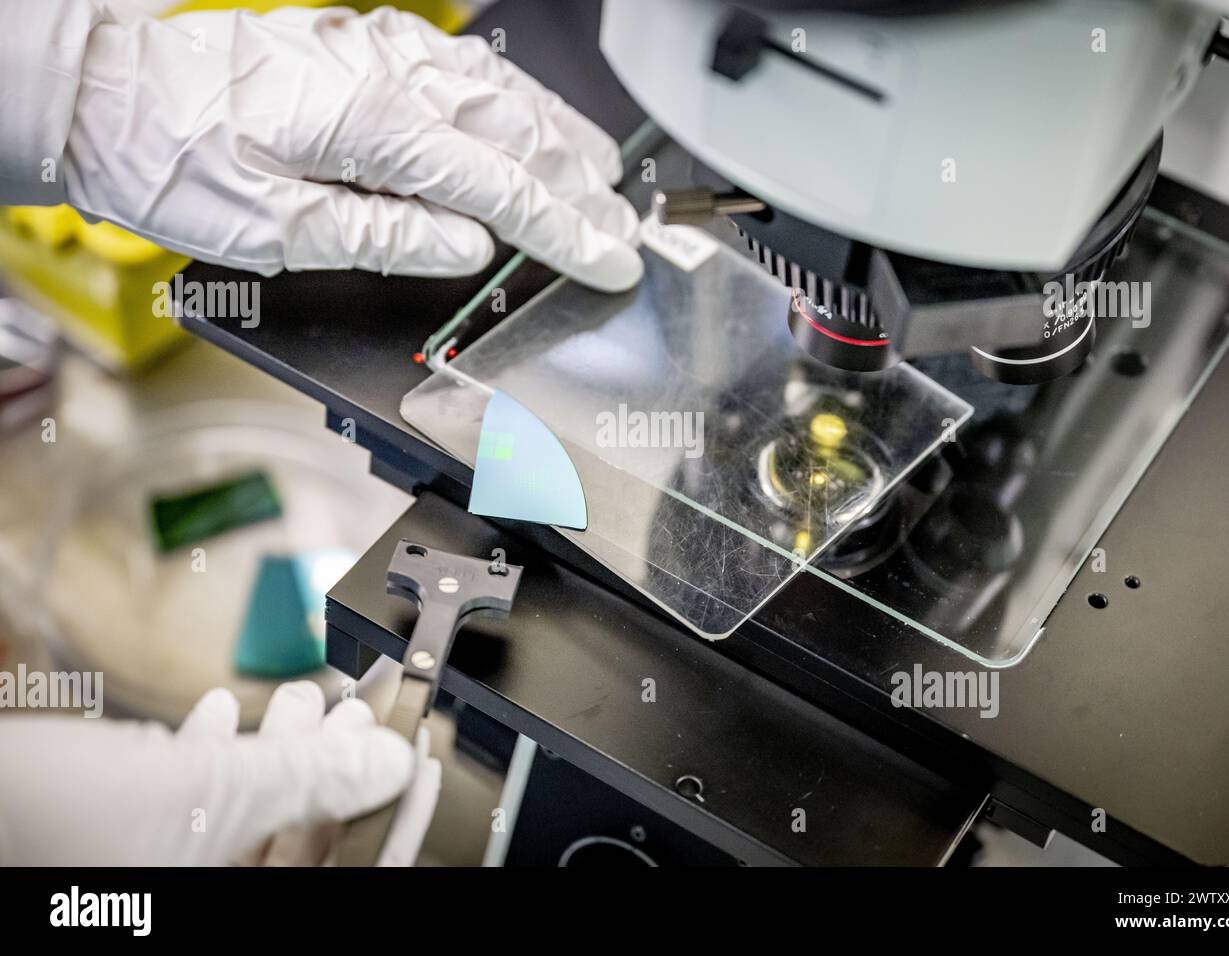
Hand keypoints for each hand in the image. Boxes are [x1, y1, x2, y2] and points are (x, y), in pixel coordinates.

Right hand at [0, 681, 438, 865]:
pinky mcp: (121, 843)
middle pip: (295, 843)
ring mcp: (157, 871)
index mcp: (217, 912)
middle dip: (329, 768)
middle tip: (357, 712)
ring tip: (297, 697)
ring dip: (274, 752)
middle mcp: (188, 896)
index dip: (389, 820)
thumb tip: (388, 764)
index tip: (416, 759)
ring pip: (242, 820)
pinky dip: (213, 759)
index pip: (345, 878)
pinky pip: (189, 811)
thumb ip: (304, 779)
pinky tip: (222, 711)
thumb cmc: (40, 813)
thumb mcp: (199, 789)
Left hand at [63, 5, 642, 289]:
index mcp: (374, 122)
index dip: (565, 233)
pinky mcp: (367, 48)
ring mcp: (382, 52)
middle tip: (624, 234)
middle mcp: (390, 76)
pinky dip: (516, 100)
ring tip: (605, 178)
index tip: (611, 263)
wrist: (105, 90)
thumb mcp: (273, 230)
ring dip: (562, 140)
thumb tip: (466, 245)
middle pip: (518, 137)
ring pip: (503, 95)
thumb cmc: (171, 157)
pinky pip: (467, 70)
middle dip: (580, 192)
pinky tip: (536, 117)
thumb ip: (384, 235)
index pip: (501, 189)